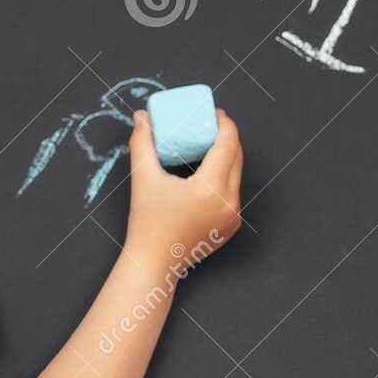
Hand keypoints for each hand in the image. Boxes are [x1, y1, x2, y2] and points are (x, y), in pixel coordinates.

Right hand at [124, 109, 242, 274]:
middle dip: (227, 136)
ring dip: (227, 156)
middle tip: (209, 125)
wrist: (154, 263)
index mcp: (210, 189)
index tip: (214, 114)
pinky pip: (233, 192)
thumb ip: (142, 143)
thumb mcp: (144, 179)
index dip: (225, 124)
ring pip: (237, 174)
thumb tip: (141, 117)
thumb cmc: (147, 224)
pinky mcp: (232, 224)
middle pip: (237, 157)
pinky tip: (210, 169)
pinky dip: (224, 176)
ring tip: (208, 145)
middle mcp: (228, 202)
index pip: (228, 145)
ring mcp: (233, 215)